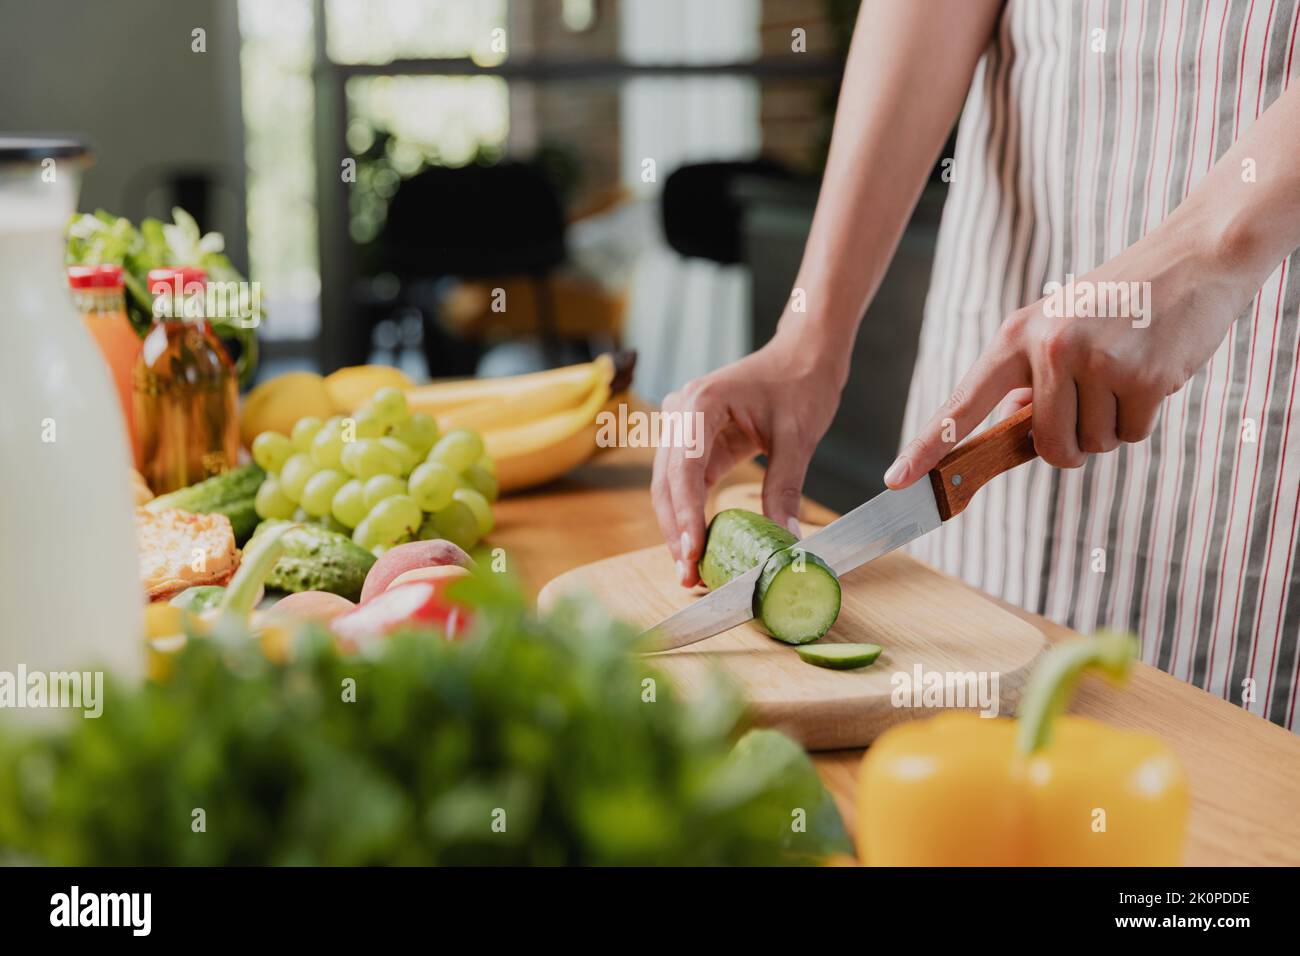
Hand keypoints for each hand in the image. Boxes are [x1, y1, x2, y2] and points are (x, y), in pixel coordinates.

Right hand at [651, 331, 844, 585]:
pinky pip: (685, 481)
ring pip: (668, 485)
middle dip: (676, 531)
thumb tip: (787, 541)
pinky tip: (699, 544)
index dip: (686, 516)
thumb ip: (786, 488)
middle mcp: (681, 411)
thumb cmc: (801, 384)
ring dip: (678, 527)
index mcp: (702, 404)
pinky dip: (690, 513)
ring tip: (691, 570)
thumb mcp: (797, 438)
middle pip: (666, 482)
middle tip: (689, 576)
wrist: (803, 353)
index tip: (693, 554)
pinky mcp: (693, 438)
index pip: (684, 469)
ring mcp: (682, 424)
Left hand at [885, 219, 1251, 486]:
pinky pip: (1130, 436)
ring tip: (1126, 370)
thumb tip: (1008, 426)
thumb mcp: (1058, 325)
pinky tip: (1152, 371)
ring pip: (1091, 445)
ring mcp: (1094, 362)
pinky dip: (1143, 417)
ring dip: (1112, 425)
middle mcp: (1048, 347)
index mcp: (1017, 336)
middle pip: (1046, 446)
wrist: (1194, 258)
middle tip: (1094, 399)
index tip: (897, 480)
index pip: (962, 401)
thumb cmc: (1119, 303)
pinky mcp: (1140, 378)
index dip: (928, 445)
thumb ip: (1027, 378)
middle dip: (1072, 442)